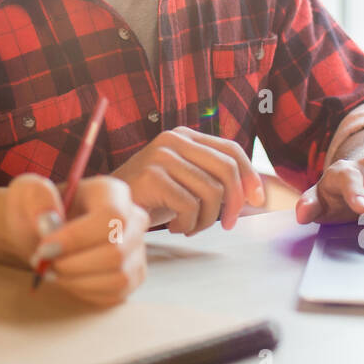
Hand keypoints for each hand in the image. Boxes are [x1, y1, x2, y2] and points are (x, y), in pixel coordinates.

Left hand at [5, 173, 148, 305]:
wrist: (39, 233)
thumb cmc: (36, 210)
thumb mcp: (27, 192)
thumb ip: (36, 196)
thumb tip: (47, 218)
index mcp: (111, 191)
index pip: (111, 215)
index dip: (78, 237)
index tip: (44, 248)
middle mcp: (133, 218)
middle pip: (116, 252)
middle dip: (73, 265)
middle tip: (44, 264)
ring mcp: (137, 248)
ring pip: (118, 276)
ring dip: (77, 280)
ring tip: (52, 271)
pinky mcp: (133, 275)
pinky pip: (116, 293)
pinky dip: (86, 292)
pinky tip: (67, 279)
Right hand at [111, 126, 265, 234]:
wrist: (105, 206)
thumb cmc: (149, 197)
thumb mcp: (184, 180)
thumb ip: (212, 178)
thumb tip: (256, 194)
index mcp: (184, 136)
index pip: (231, 149)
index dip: (250, 176)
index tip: (257, 201)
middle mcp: (174, 139)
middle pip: (226, 170)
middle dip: (234, 202)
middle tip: (227, 224)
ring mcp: (162, 156)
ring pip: (211, 192)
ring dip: (206, 219)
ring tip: (190, 226)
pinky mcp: (152, 176)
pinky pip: (189, 206)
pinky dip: (188, 224)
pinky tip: (175, 227)